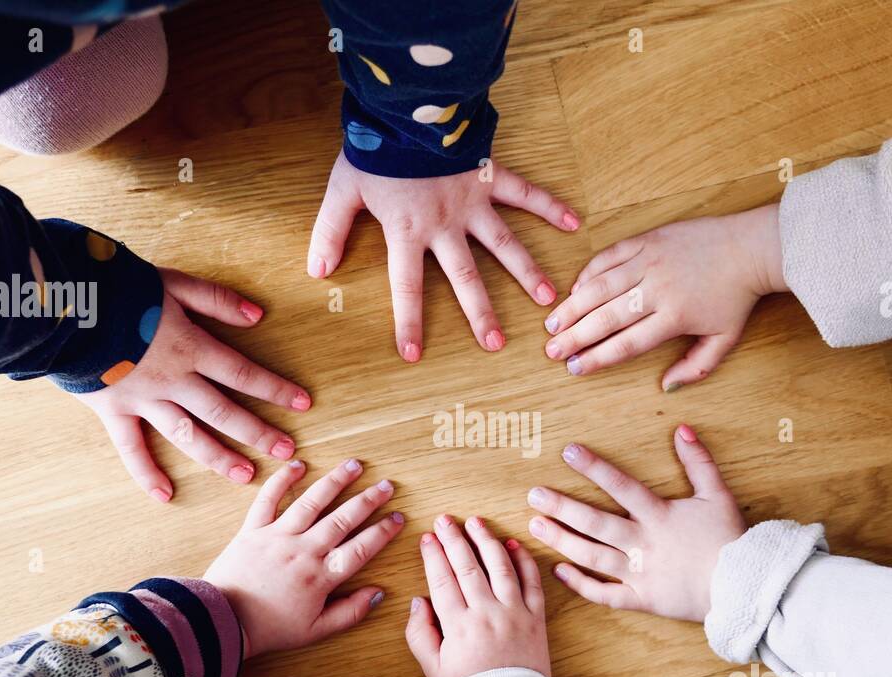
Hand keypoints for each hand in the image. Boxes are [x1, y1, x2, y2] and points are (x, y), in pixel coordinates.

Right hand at [78, 268, 310, 501]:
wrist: (64, 303)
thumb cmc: (118, 287)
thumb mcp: (173, 282)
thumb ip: (216, 300)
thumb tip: (258, 315)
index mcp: (191, 347)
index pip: (243, 373)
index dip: (275, 388)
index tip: (303, 404)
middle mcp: (173, 380)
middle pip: (224, 411)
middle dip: (258, 432)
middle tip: (287, 452)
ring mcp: (144, 400)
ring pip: (188, 435)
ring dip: (219, 457)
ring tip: (246, 476)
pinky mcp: (113, 410)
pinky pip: (131, 448)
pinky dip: (146, 473)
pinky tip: (165, 495)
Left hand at [203, 457, 403, 656]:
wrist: (221, 622)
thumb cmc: (269, 628)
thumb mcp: (316, 631)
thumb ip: (350, 612)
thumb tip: (379, 593)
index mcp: (320, 577)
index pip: (360, 548)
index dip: (382, 532)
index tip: (397, 518)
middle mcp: (303, 551)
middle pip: (342, 519)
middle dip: (368, 500)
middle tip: (386, 485)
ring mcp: (277, 536)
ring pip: (312, 502)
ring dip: (335, 481)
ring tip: (354, 465)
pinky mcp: (253, 529)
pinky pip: (269, 499)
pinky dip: (283, 479)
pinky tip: (299, 464)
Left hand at [307, 151, 579, 360]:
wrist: (404, 106)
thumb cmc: (373, 148)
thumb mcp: (342, 190)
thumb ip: (329, 231)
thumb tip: (317, 271)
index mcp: (408, 231)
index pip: (407, 286)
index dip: (408, 322)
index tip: (413, 355)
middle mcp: (446, 224)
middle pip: (465, 277)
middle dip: (480, 313)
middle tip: (496, 345)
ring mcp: (472, 202)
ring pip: (504, 245)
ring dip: (527, 273)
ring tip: (550, 300)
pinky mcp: (489, 176)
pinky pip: (525, 193)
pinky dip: (550, 206)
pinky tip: (574, 223)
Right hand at [405, 514, 549, 676]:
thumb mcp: (432, 666)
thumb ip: (419, 633)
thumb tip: (418, 601)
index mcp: (458, 625)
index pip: (442, 580)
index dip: (433, 555)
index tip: (427, 537)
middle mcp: (486, 613)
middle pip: (467, 566)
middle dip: (454, 539)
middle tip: (445, 519)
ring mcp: (514, 612)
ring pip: (499, 567)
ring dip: (486, 540)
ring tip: (476, 522)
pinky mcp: (536, 617)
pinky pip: (531, 582)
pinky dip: (523, 561)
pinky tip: (513, 544)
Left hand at [526, 426, 746, 621]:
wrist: (744, 586)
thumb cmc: (731, 539)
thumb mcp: (719, 495)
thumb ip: (699, 462)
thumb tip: (682, 428)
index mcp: (660, 516)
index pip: (620, 486)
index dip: (593, 467)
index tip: (567, 452)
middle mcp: (643, 543)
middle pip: (595, 523)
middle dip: (562, 507)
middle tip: (533, 494)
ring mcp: (640, 573)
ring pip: (592, 556)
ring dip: (561, 540)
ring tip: (535, 525)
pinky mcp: (641, 599)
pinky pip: (605, 594)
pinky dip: (580, 585)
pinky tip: (558, 571)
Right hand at [543, 204, 785, 389]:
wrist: (750, 247)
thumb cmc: (736, 297)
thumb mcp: (724, 339)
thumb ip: (696, 367)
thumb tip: (667, 387)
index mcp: (674, 317)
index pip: (626, 343)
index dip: (597, 358)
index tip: (575, 368)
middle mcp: (657, 289)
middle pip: (606, 317)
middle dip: (574, 336)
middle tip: (552, 350)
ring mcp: (650, 261)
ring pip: (600, 286)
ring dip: (572, 305)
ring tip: (552, 323)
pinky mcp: (647, 239)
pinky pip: (609, 256)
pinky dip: (588, 272)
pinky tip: (574, 289)